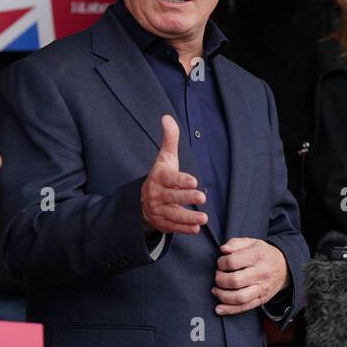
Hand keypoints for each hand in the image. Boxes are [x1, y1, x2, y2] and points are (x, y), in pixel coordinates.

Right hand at [140, 115, 207, 235]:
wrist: (142, 200)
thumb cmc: (160, 175)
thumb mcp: (165, 158)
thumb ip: (170, 139)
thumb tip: (167, 117)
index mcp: (159, 177)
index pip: (170, 178)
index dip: (181, 180)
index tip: (194, 180)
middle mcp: (156, 194)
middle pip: (172, 197)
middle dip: (187, 198)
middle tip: (202, 198)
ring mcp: (158, 210)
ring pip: (173, 215)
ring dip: (188, 218)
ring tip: (204, 219)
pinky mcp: (161, 222)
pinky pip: (172, 227)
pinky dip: (184, 229)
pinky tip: (196, 229)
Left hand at [213, 237, 288, 314]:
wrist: (285, 267)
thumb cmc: (264, 254)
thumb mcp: (252, 242)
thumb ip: (235, 243)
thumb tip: (222, 250)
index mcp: (258, 256)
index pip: (232, 262)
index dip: (220, 263)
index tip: (220, 263)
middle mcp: (261, 273)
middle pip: (234, 281)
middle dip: (220, 279)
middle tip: (218, 276)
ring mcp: (262, 288)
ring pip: (239, 297)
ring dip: (222, 295)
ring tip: (216, 290)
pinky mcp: (262, 299)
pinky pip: (244, 307)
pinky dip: (230, 310)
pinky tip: (219, 308)